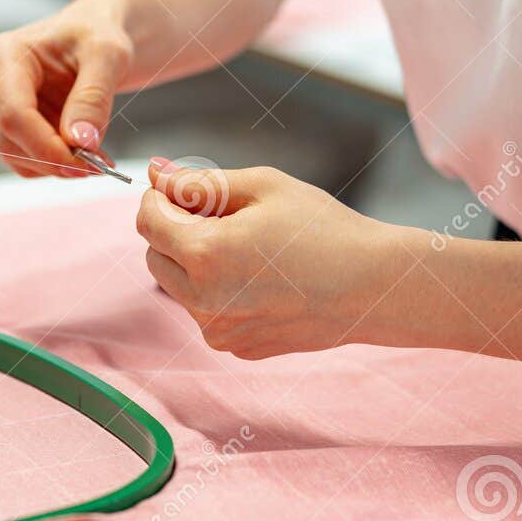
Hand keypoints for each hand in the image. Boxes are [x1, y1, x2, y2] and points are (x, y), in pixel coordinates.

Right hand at [0, 8, 131, 177]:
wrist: (86, 41)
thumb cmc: (93, 37)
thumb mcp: (108, 54)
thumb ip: (93, 97)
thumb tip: (81, 142)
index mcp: (1, 54)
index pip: (12, 115)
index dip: (47, 148)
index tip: (86, 165)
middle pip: (7, 141)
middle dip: (55, 161)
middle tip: (100, 165)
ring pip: (13, 158)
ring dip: (56, 166)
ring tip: (97, 155)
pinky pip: (22, 163)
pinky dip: (53, 166)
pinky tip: (79, 151)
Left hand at [136, 159, 405, 357]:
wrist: (374, 286)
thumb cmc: (324, 229)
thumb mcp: (262, 187)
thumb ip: (200, 181)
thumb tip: (155, 173)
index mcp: (206, 254)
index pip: (147, 222)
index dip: (159, 199)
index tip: (182, 191)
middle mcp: (204, 301)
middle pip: (155, 256)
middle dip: (176, 232)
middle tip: (224, 218)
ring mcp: (219, 331)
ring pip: (178, 287)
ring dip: (196, 264)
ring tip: (250, 249)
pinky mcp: (235, 347)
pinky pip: (207, 312)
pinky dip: (219, 292)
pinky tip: (263, 279)